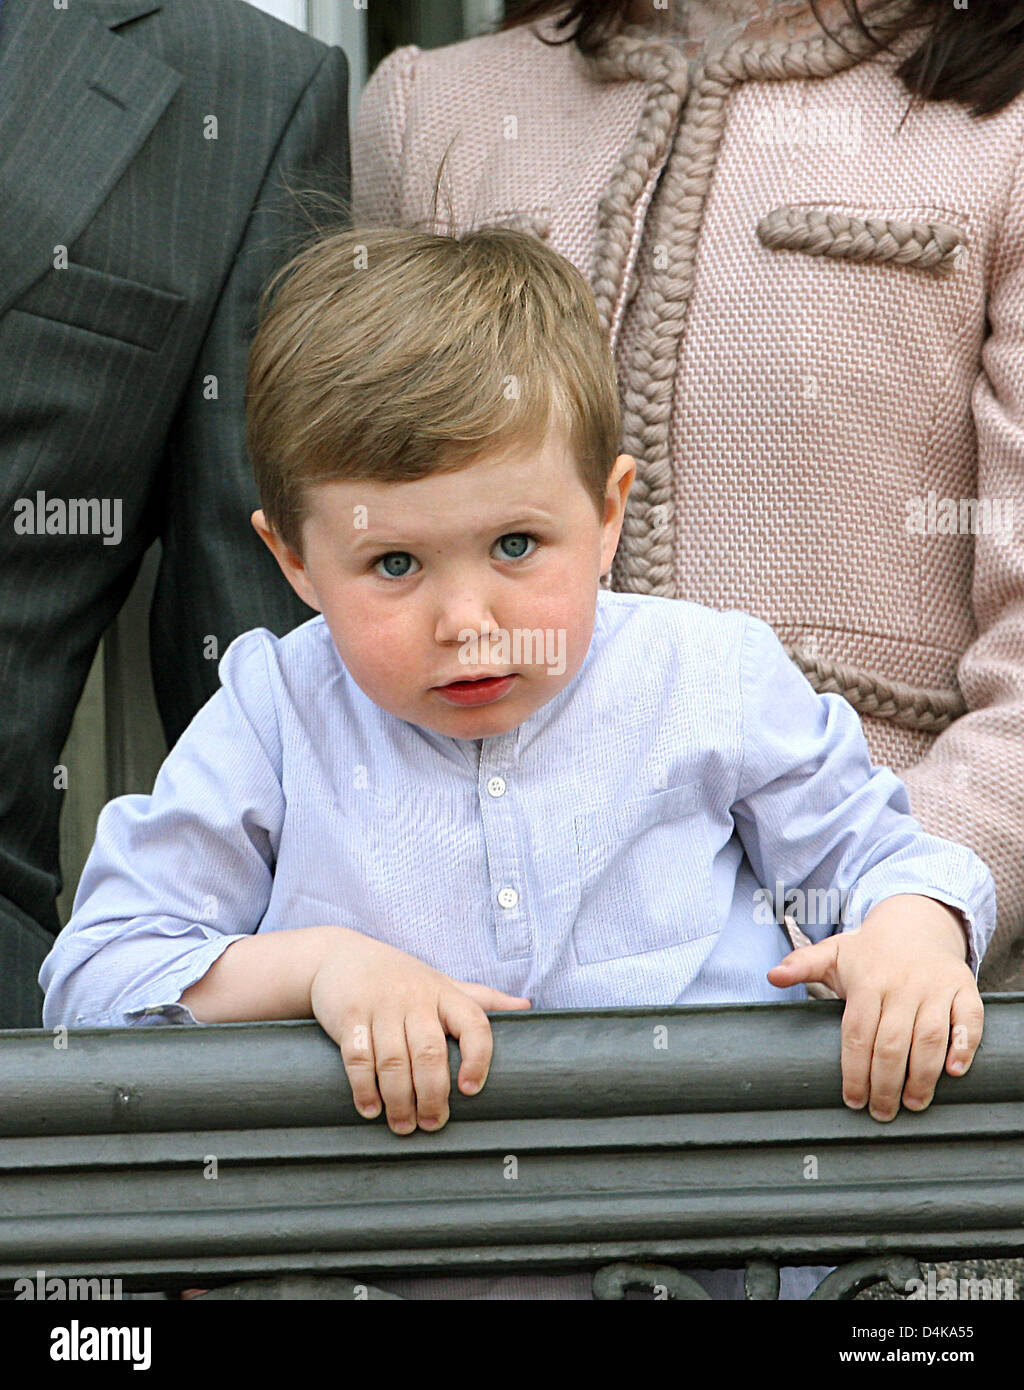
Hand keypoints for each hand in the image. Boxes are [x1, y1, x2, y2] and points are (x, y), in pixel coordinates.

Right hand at [309, 927, 530, 1133]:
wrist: (340, 956)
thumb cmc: (400, 977)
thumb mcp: (441, 983)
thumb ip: (480, 998)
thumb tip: (527, 1007)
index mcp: (444, 993)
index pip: (473, 1023)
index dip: (478, 1058)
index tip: (472, 1090)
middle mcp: (415, 998)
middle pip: (430, 1052)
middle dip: (433, 1094)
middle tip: (433, 1124)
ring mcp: (381, 1006)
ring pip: (394, 1060)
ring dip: (399, 1100)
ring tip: (404, 1126)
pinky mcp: (349, 1015)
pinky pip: (358, 1057)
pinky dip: (364, 1088)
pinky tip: (371, 1109)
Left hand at [766, 894, 982, 1121]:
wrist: (916, 923)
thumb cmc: (870, 951)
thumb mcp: (834, 953)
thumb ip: (802, 965)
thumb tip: (771, 976)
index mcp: (867, 980)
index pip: (857, 1033)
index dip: (854, 1070)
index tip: (852, 1100)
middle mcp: (902, 984)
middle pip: (892, 1042)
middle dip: (885, 1083)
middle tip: (881, 1113)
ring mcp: (935, 986)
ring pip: (930, 1036)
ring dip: (922, 1076)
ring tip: (913, 1104)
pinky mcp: (964, 988)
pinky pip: (969, 1020)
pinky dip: (965, 1046)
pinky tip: (954, 1072)